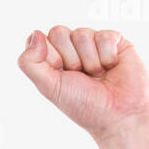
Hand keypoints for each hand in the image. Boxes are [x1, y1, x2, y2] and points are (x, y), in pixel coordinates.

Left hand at [17, 26, 148, 141]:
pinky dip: (107, 57)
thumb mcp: (49, 88)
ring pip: (81, 33)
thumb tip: (34, 33)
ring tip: (98, 76)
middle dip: (69, 59)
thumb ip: (30, 64)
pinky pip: (104, 36)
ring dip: (90, 61)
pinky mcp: (115, 40)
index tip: (62, 77)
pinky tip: (112, 68)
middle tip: (82, 77)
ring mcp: (93, 43)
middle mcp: (73, 49)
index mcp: (54, 60)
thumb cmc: (84, 106)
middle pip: (59, 32)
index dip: (51, 58)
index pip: (41, 39)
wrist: (118, 116)